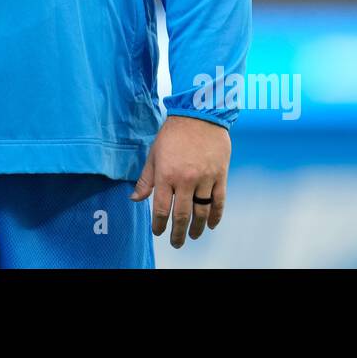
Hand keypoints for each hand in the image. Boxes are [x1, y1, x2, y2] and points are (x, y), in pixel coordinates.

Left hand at [129, 114, 229, 247]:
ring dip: (197, 228)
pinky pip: (219, 201)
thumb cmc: (173, 134)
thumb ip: (146, 180)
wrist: (199, 114)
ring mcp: (205, 178)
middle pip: (182, 215)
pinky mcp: (220, 175)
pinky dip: (215, 216)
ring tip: (193, 236)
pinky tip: (211, 224)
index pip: (161, 208)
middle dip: (178, 232)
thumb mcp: (154, 154)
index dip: (158, 224)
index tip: (158, 232)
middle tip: (176, 243)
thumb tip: (135, 199)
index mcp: (166, 175)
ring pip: (201, 211)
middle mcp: (186, 180)